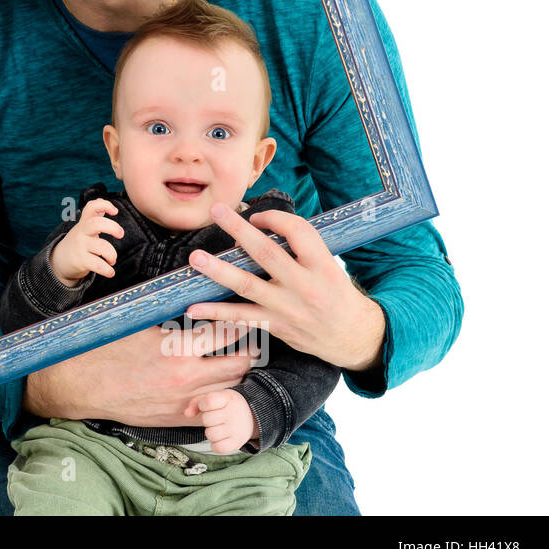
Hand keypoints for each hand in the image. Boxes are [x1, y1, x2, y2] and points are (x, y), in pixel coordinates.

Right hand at [23, 320, 255, 426]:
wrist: (85, 386)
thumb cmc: (109, 351)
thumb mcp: (141, 326)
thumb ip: (173, 320)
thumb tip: (195, 303)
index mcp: (178, 349)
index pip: (227, 333)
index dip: (241, 322)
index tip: (247, 314)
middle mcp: (188, 378)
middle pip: (240, 364)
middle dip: (251, 350)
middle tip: (254, 339)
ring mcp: (186, 402)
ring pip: (233, 389)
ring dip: (242, 374)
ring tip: (244, 360)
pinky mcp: (179, 419)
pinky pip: (215, 410)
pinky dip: (226, 399)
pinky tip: (225, 387)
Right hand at [49, 198, 123, 285]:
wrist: (60, 260)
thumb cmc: (79, 242)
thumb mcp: (84, 227)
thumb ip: (95, 216)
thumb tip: (104, 202)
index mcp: (84, 223)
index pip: (91, 207)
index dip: (104, 205)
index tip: (115, 211)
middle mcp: (82, 233)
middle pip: (96, 224)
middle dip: (113, 227)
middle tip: (120, 234)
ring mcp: (81, 246)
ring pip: (102, 248)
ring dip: (112, 255)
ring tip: (111, 260)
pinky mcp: (81, 261)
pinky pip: (99, 265)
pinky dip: (108, 270)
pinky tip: (110, 272)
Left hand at [184, 389, 256, 453]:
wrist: (252, 415)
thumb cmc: (226, 406)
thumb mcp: (215, 398)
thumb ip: (197, 403)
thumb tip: (187, 414)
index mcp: (227, 398)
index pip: (208, 402)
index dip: (203, 405)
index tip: (208, 406)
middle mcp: (233, 413)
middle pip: (206, 420)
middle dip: (206, 419)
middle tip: (215, 418)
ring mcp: (236, 429)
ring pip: (210, 435)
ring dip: (210, 432)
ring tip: (217, 428)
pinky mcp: (237, 442)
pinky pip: (218, 448)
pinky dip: (216, 445)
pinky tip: (220, 438)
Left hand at [185, 204, 385, 370]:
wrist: (354, 337)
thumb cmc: (337, 294)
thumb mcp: (329, 266)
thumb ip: (300, 249)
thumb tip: (259, 229)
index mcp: (322, 265)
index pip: (297, 231)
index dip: (273, 218)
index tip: (256, 217)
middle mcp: (305, 286)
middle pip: (266, 253)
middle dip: (238, 230)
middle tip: (216, 211)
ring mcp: (288, 308)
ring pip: (248, 286)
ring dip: (219, 271)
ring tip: (195, 258)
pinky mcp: (276, 326)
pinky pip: (241, 318)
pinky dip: (216, 312)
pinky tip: (193, 307)